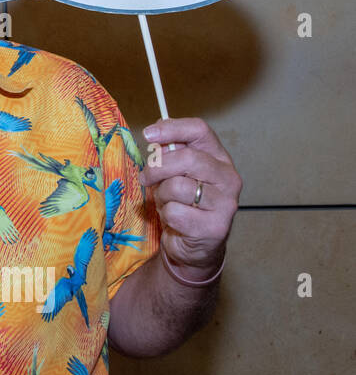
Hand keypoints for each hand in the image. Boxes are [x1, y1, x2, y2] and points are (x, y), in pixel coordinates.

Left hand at [139, 118, 240, 274]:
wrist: (193, 246)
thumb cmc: (182, 203)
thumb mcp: (173, 174)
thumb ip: (168, 154)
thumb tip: (154, 133)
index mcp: (218, 158)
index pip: (200, 131)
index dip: (172, 128)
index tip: (148, 134)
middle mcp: (228, 178)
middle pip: (187, 158)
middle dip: (157, 168)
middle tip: (146, 178)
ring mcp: (226, 203)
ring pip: (177, 186)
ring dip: (162, 196)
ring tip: (168, 203)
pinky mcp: (216, 227)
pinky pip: (175, 212)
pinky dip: (166, 216)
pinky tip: (175, 220)